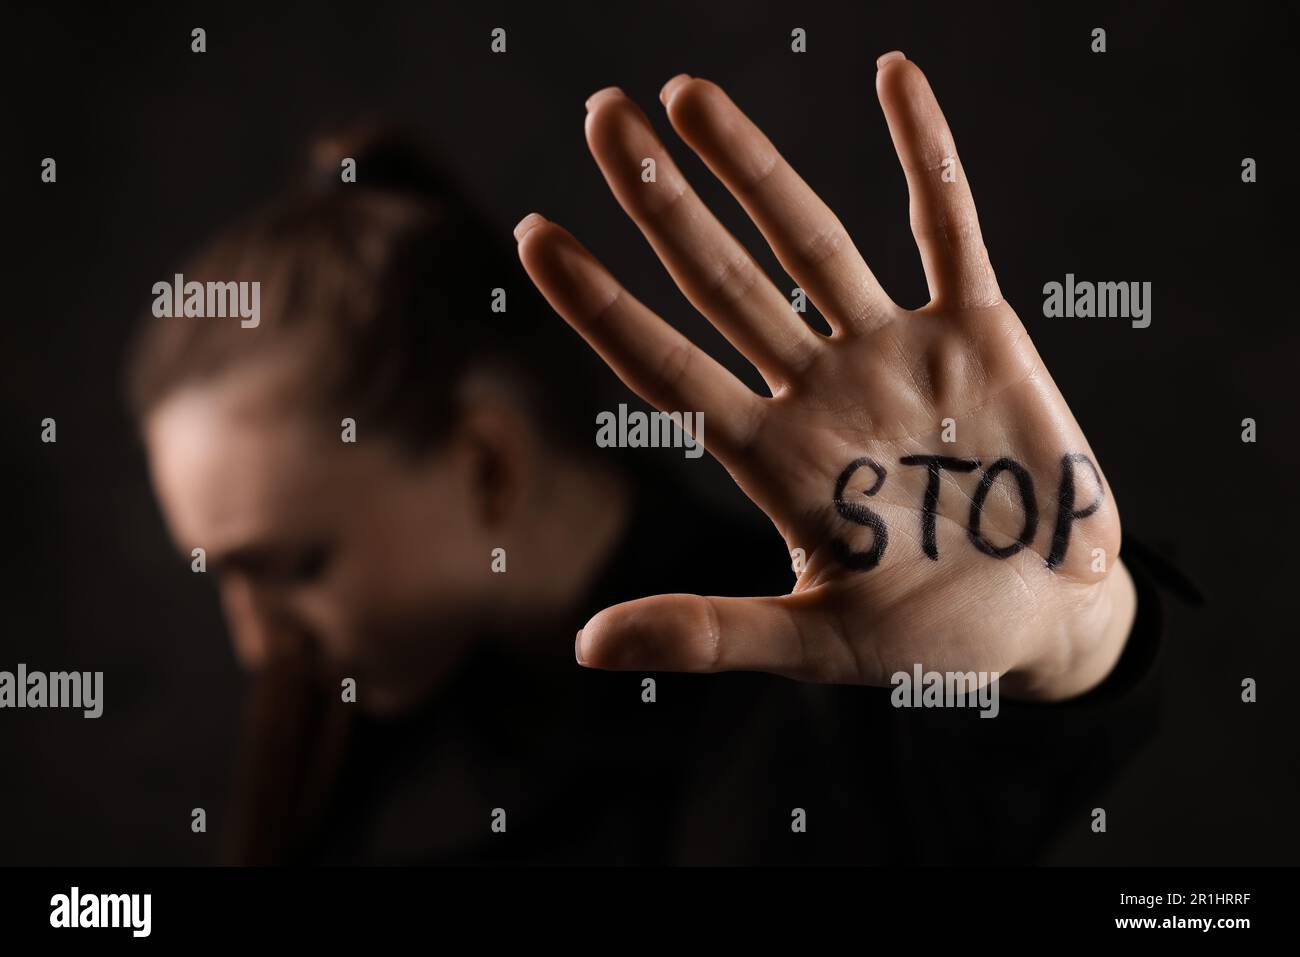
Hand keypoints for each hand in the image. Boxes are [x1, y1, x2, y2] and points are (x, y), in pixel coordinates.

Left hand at [515, 52, 1135, 700]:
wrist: (1046, 619)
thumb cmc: (932, 640)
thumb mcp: (818, 646)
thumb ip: (710, 633)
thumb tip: (587, 647)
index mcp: (775, 459)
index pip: (666, 365)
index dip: (600, 305)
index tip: (534, 236)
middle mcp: (819, 388)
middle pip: (720, 281)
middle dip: (660, 202)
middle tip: (602, 117)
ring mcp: (894, 352)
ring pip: (810, 240)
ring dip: (754, 166)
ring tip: (687, 95)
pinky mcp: (977, 332)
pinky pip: (947, 226)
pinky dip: (927, 154)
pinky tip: (895, 77)